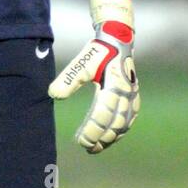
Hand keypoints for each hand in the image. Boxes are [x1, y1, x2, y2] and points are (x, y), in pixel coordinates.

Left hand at [48, 0, 139, 153]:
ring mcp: (132, 95)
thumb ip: (68, 80)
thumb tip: (53, 94)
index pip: (103, 115)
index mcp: (113, 85)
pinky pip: (130, 118)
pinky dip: (121, 130)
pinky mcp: (134, 95)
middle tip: (87, 148)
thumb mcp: (81, 63)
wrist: (117, 39)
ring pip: (124, 123)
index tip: (81, 141)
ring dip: (111, 138)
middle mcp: (126, 93)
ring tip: (97, 148)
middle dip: (101, 138)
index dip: (93, 130)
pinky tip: (111, 138)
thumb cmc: (97, 52)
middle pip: (114, 123)